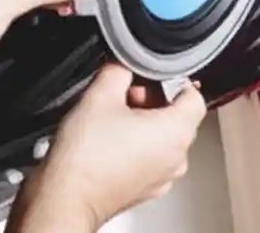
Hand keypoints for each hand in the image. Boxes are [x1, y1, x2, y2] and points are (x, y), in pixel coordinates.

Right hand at [10, 63, 207, 231]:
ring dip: (142, 123)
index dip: (172, 80)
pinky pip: (149, 158)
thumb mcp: (99, 94)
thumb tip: (123, 62)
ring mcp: (161, 177)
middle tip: (123, 96)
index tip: (149, 76)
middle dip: (151, 100)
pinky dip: (135, 146)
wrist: (65, 198)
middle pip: (177, 116)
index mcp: (176, 133)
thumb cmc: (84, 158)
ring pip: (163, 138)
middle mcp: (176, 158)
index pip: (194, 96)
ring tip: (112, 119)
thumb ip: (118, 69)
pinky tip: (108, 141)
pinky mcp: (144, 189)